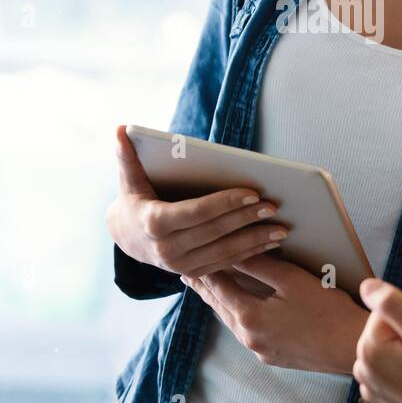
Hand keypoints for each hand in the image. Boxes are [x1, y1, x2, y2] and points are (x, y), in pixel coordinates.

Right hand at [104, 125, 288, 277]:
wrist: (127, 237)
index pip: (196, 212)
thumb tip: (120, 128)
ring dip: (255, 241)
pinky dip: (250, 254)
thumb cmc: (135, 200)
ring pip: (225, 253)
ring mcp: (181, 266)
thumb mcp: (128, 179)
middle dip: (247, 219)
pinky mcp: (193, 274)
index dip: (225, 203)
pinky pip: (226, 264)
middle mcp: (167, 249)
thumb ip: (126, 155)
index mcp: (155, 222)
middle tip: (274, 206)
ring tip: (281, 229)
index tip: (252, 193)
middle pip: (216, 232)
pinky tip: (270, 243)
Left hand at [182, 254, 368, 374]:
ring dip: (219, 303)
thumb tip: (234, 252)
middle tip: (188, 273)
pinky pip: (245, 332)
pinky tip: (238, 308)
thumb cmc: (328, 310)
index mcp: (249, 316)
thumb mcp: (292, 279)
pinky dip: (236, 315)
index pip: (217, 287)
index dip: (204, 270)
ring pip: (230, 321)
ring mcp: (260, 350)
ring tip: (208, 288)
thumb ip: (259, 265)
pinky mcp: (272, 357)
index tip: (191, 257)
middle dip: (204, 288)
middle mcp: (249, 337)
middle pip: (219, 307)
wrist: (353, 347)